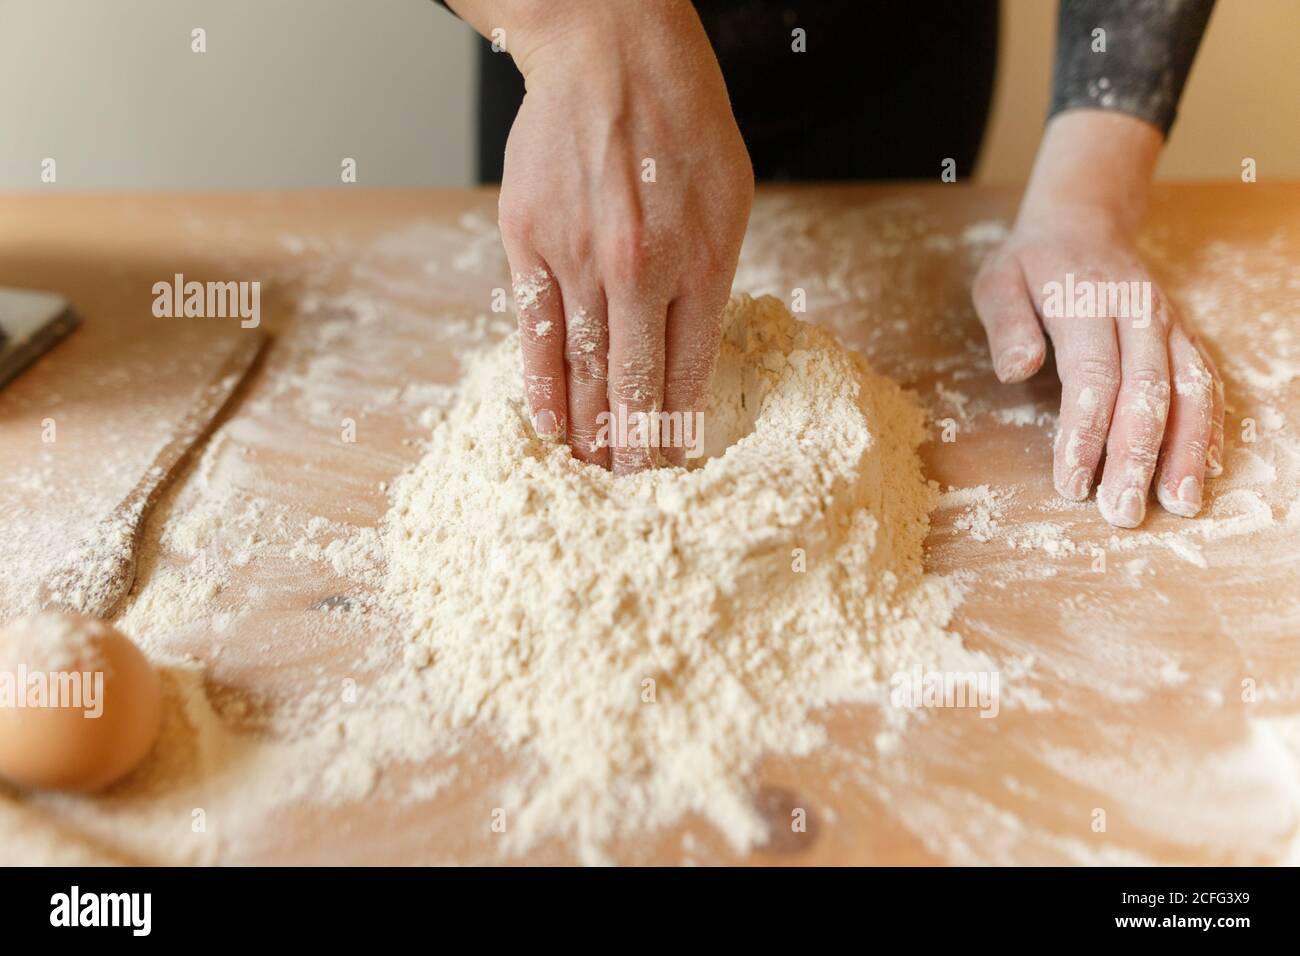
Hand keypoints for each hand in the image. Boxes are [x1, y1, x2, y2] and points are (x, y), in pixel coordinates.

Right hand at [454, 0, 752, 470]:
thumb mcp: (730, 202)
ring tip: (593, 479)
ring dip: (589, 433)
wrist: (609, 51)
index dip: (678, 436)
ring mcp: (578, 259)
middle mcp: (639, 271)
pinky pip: (533, 333)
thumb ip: (710, 282)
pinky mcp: (528, 244)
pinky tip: (549, 429)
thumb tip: (689, 357)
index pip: (687, 378)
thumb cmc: (682, 124)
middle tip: (632, 500)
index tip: (674, 474)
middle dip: (634, 454)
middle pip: (634, 388)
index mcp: (702, 262)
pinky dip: (541, 387)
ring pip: (583, 370)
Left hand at [973, 111, 1223, 526]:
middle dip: (1135, 456)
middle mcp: (1139, 311)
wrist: (1082, 221)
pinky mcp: (1184, 336)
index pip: (1092, 374)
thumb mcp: (997, 282)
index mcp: (1088, 299)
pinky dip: (1209, 428)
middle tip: (1121, 512)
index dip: (1084, 433)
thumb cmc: (1030, 264)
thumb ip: (1005, 325)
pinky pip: (1206, 382)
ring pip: (1190, 389)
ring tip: (1178, 504)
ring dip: (1184, 450)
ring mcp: (1169, 324)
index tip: (1072, 484)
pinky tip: (1202, 470)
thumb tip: (1017, 370)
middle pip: (1146, 391)